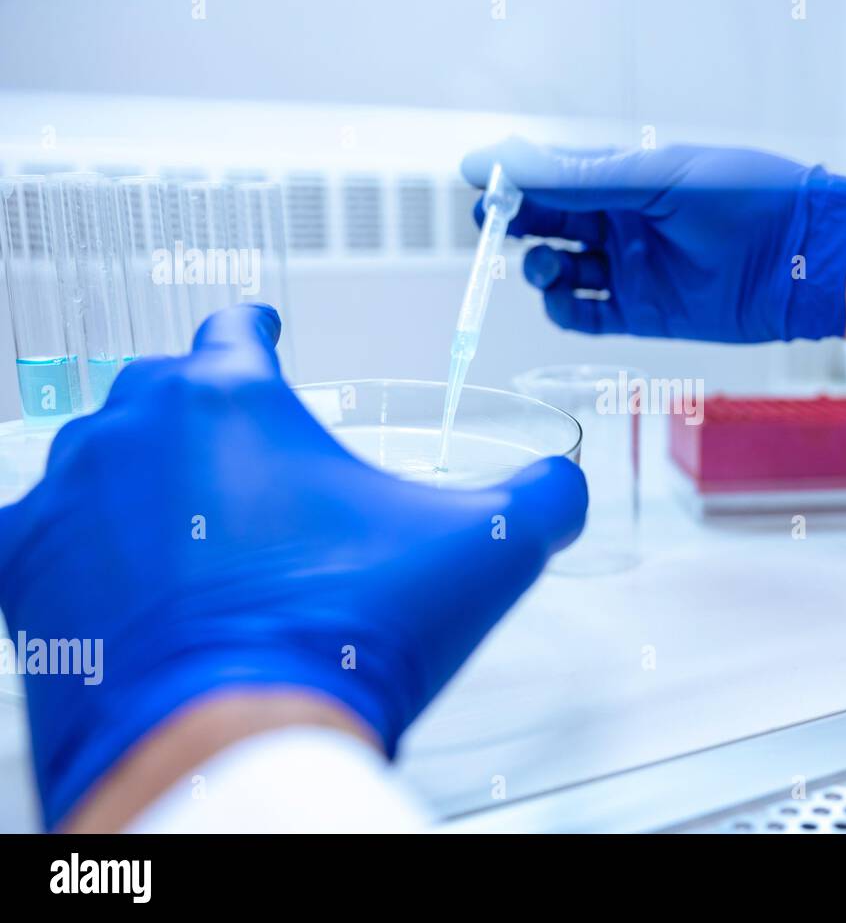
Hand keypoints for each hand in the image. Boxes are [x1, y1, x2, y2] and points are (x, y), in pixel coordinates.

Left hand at [0, 305, 586, 827]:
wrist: (227, 746)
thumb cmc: (336, 637)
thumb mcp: (479, 552)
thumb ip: (538, 499)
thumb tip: (564, 487)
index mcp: (229, 398)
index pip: (236, 326)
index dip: (260, 328)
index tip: (265, 332)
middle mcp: (131, 432)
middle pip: (166, 388)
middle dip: (208, 408)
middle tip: (253, 455)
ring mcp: (67, 504)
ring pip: (102, 457)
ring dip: (147, 476)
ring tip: (201, 525)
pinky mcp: (27, 578)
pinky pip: (47, 533)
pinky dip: (86, 544)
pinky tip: (131, 577)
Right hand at [461, 138, 845, 342]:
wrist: (802, 259)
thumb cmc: (745, 199)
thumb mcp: (657, 178)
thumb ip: (582, 178)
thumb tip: (510, 158)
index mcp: (626, 179)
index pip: (554, 175)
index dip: (514, 178)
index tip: (477, 178)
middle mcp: (624, 224)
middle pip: (549, 223)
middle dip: (516, 223)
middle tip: (491, 223)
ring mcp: (632, 270)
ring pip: (561, 272)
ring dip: (540, 269)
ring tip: (546, 266)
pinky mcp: (643, 313)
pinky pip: (587, 316)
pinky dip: (565, 310)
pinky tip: (563, 299)